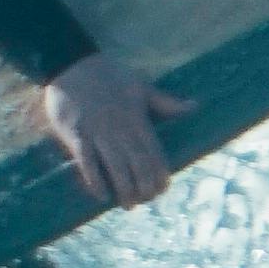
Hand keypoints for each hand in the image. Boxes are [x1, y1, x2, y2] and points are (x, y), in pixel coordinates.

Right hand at [33, 52, 192, 211]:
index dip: (159, 174)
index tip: (162, 189)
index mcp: (137, 119)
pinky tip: (101, 195)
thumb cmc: (109, 75)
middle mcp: (120, 128)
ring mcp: (97, 131)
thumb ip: (166, 102)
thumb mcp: (141, 86)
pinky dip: (94, 179)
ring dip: (124, 188)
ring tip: (128, 204)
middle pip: (137, 164)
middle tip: (144, 201)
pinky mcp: (75, 133)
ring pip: (115, 166)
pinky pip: (86, 160)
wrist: (73, 63)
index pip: (154, 153)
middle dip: (144, 186)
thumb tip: (195, 106)